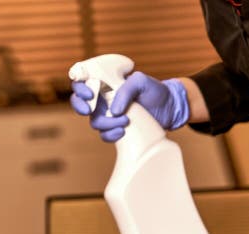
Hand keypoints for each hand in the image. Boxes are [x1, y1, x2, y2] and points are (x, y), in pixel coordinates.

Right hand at [70, 73, 189, 142]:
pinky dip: (111, 135)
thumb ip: (126, 90)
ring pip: (94, 122)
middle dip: (81, 107)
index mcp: (106, 83)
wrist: (169, 108)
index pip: (82, 82)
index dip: (79, 87)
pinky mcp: (116, 129)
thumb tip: (114, 111)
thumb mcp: (141, 82)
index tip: (90, 93)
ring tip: (126, 120)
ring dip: (106, 123)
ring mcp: (109, 115)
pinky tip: (123, 132)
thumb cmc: (154, 90)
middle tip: (91, 110)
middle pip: (80, 103)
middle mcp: (104, 99)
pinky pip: (105, 135)